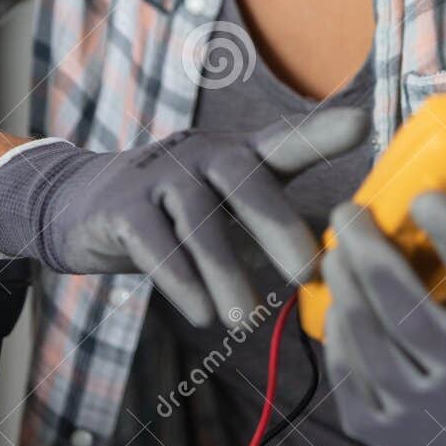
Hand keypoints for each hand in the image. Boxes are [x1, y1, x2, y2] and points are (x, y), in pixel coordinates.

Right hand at [0, 109, 369, 326]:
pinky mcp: (122, 207)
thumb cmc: (177, 205)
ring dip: (226, 273)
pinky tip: (201, 314)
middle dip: (279, 228)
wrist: (83, 203)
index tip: (363, 126)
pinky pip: (154, 245)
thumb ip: (279, 211)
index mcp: (239, 153)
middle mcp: (203, 154)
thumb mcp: (228, 198)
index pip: (285, 141)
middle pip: (246, 184)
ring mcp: (160, 176)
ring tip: (246, 319)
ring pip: (200, 223)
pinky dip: (180, 280)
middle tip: (309, 274)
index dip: (322, 133)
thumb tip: (341, 249)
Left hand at [319, 192, 445, 445]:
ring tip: (336, 251)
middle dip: (367, 251)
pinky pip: (351, 383)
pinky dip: (340, 340)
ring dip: (345, 288)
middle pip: (403, 308)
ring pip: (369, 342)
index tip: (423, 195)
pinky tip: (338, 307)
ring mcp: (428, 417)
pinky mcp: (395, 442)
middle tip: (350, 211)